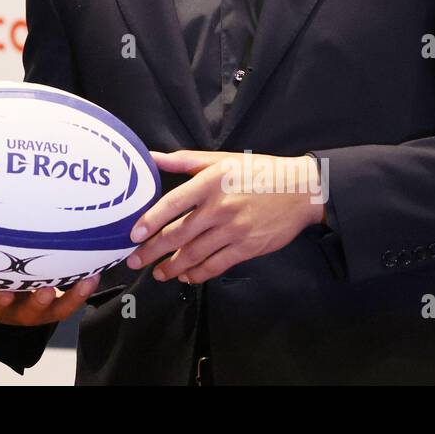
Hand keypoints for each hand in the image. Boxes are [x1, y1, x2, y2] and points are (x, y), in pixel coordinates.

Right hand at [0, 274, 100, 325]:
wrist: (6, 298)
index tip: (3, 289)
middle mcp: (16, 308)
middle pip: (27, 307)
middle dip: (36, 298)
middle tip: (44, 288)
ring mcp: (38, 309)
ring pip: (54, 308)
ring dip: (68, 295)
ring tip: (81, 280)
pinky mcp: (56, 307)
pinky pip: (72, 302)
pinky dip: (83, 290)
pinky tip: (94, 275)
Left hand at [126, 151, 324, 283]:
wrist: (300, 190)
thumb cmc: (258, 172)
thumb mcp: (221, 159)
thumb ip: (184, 160)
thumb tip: (152, 156)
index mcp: (209, 183)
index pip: (172, 204)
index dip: (150, 222)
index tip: (134, 235)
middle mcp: (219, 207)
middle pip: (178, 234)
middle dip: (153, 251)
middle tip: (135, 262)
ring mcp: (234, 229)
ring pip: (195, 253)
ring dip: (172, 267)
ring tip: (158, 273)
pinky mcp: (247, 247)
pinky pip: (217, 264)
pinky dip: (199, 273)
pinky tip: (187, 276)